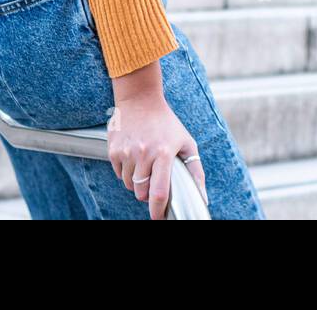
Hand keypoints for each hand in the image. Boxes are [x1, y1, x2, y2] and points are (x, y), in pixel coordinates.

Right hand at [107, 92, 207, 219]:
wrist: (140, 99)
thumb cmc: (167, 123)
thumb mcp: (187, 143)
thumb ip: (196, 172)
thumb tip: (203, 198)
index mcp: (163, 153)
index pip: (158, 193)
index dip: (158, 211)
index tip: (159, 218)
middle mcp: (143, 153)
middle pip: (141, 193)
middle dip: (147, 194)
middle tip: (154, 181)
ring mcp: (126, 152)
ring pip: (128, 185)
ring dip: (137, 182)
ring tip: (145, 164)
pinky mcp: (113, 150)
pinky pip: (119, 173)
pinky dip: (126, 171)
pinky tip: (134, 156)